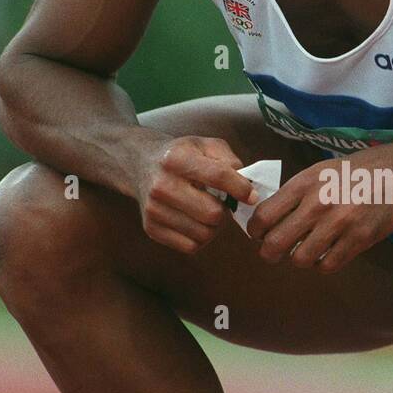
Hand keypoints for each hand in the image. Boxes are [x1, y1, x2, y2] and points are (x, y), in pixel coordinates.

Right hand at [131, 133, 259, 253]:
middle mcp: (161, 185)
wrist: (141, 165)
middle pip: (212, 213)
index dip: (241, 188)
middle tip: (220, 203)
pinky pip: (190, 247)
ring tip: (206, 211)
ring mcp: (154, 209)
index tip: (251, 196)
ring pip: (204, 234)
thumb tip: (247, 186)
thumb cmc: (181, 156)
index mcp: (176, 159)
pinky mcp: (151, 228)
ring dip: (213, 226)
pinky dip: (200, 238)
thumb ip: (229, 160)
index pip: (218, 176)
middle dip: (224, 210)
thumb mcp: (205, 145)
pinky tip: (195, 222)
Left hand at [248, 147, 392, 271]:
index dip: (255, 231)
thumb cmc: (356, 171)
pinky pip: (329, 265)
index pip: (264, 216)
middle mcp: (318, 204)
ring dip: (299, 259)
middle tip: (273, 253)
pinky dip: (323, 264)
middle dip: (269, 253)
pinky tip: (326, 254)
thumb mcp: (320, 171)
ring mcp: (340, 223)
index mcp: (305, 183)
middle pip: (276, 243)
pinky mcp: (359, 239)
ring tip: (305, 251)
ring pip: (301, 259)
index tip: (258, 235)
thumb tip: (269, 217)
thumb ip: (295, 193)